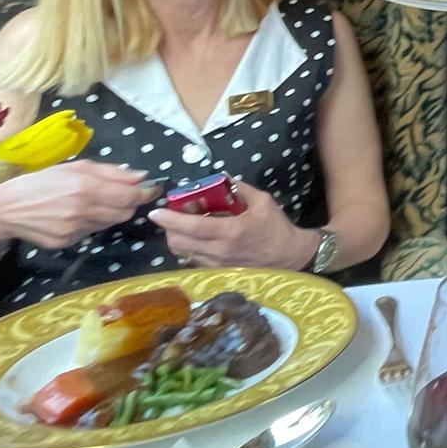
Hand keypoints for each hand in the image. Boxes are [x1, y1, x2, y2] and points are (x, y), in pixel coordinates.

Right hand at [0, 162, 158, 253]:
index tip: (153, 188)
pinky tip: (78, 214)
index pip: (130, 196)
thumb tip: (141, 177)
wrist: (5, 210)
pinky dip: (94, 222)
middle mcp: (82, 211)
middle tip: (123, 193)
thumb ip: (110, 172)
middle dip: (130, 203)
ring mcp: (75, 231)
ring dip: (111, 212)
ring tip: (94, 201)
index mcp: (85, 188)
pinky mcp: (68, 244)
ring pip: (111, 223)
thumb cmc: (41, 181)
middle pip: (125, 213)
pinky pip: (93, 232)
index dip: (146, 193)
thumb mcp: (74, 167)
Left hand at [150, 182, 315, 269]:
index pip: (192, 227)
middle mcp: (219, 251)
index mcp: (230, 231)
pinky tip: (196, 238)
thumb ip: (239, 188)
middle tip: (170, 215)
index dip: (171, 219)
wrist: (290, 257)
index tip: (156, 212)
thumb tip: (221, 175)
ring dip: (177, 238)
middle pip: (180, 242)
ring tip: (182, 226)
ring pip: (183, 253)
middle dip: (169, 228)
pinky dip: (188, 247)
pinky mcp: (217, 272)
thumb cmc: (276, 228)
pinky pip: (193, 259)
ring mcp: (216, 264)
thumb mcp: (262, 201)